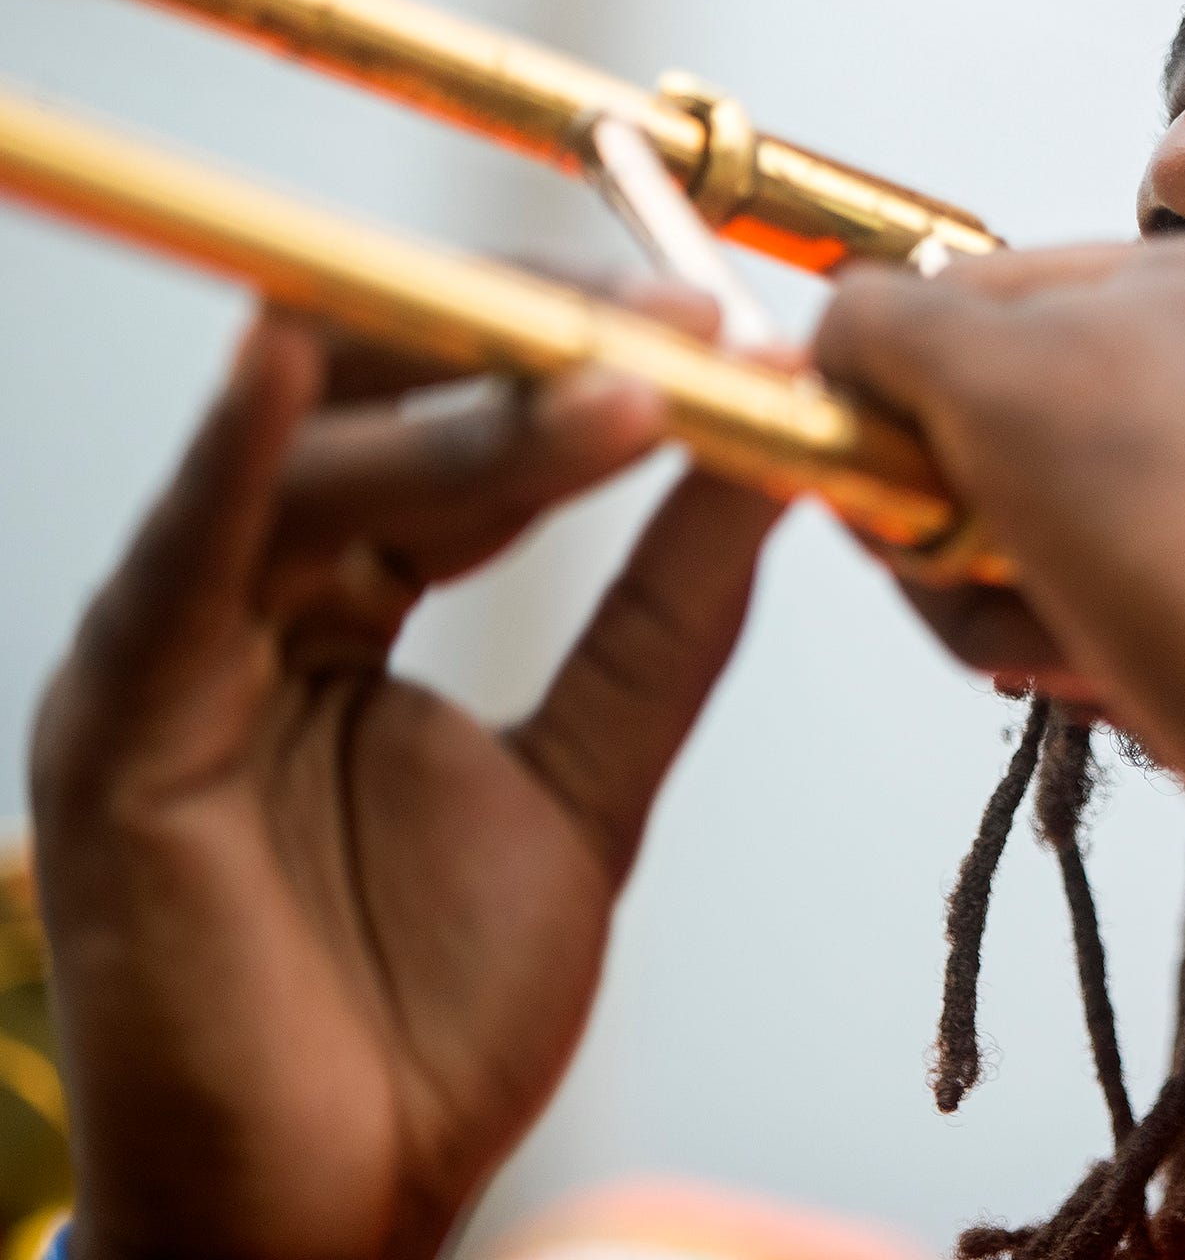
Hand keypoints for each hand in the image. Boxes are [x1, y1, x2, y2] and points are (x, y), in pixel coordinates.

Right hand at [32, 301, 785, 1259]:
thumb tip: (761, 465)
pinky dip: (238, 455)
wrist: (338, 1204)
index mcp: (349, 606)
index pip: (463, 433)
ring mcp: (177, 655)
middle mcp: (253, 607)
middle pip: (382, 415)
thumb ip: (664, 620)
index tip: (726, 326)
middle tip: (686, 319)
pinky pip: (177, 563)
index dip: (586, 367)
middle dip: (536, 351)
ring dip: (470, 413)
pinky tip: (295, 360)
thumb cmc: (429, 1013)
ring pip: (317, 473)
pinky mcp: (119, 726)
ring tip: (620, 381)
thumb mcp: (590, 777)